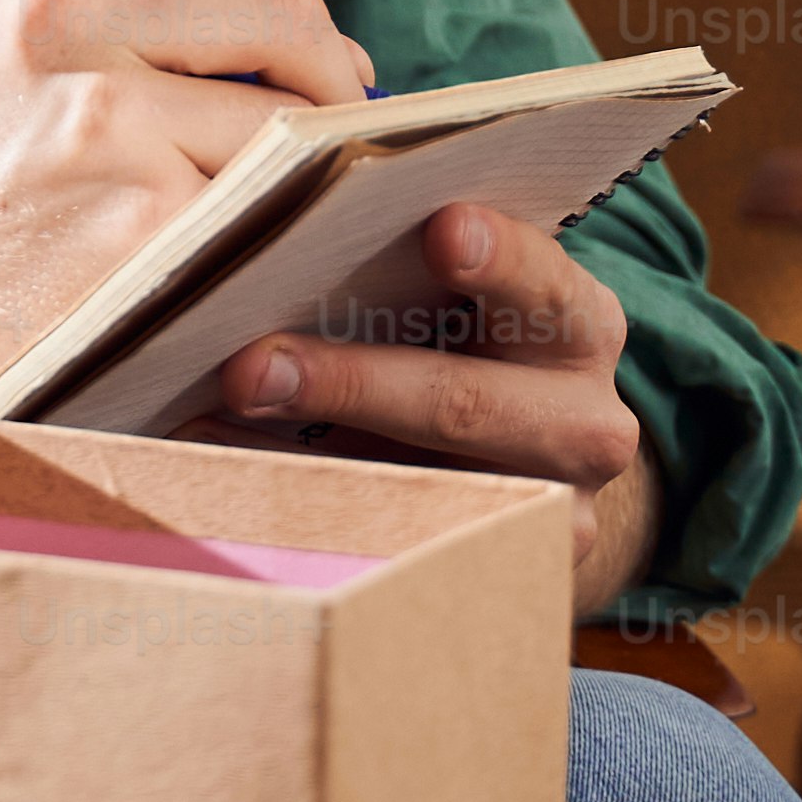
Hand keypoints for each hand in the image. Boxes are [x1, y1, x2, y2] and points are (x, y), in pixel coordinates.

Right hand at [0, 0, 373, 428]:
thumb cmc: (1, 178)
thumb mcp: (49, 38)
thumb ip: (179, 6)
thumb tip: (346, 56)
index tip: (252, 39)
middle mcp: (65, 3)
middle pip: (298, 5)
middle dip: (319, 84)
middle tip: (269, 148)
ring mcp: (101, 112)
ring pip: (301, 117)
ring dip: (290, 176)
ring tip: (210, 208)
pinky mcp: (141, 215)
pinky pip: (279, 208)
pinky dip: (266, 242)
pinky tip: (199, 263)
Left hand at [215, 199, 662, 614]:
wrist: (527, 463)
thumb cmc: (468, 342)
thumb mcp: (468, 295)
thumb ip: (402, 261)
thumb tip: (249, 226)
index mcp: (578, 323)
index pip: (543, 284)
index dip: (497, 257)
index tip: (442, 228)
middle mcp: (584, 423)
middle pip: (466, 405)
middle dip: (352, 383)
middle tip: (251, 367)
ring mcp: (550, 515)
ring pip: (423, 495)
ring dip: (304, 464)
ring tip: (217, 433)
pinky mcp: (497, 575)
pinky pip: (390, 544)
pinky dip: (300, 508)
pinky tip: (223, 480)